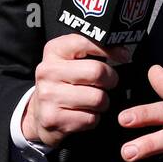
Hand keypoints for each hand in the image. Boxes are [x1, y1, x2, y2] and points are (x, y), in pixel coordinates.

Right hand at [22, 34, 132, 148]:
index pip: (86, 42)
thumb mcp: (72, 59)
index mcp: (54, 50)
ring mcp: (48, 96)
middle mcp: (47, 71)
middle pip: (97, 72)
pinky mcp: (53, 118)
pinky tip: (83, 113)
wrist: (40, 112)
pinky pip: (91, 119)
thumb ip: (93, 50)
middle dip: (111, 80)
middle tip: (108, 83)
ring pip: (98, 99)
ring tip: (93, 100)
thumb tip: (122, 52)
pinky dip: (93, 118)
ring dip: (103, 102)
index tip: (123, 56)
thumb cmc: (65, 82)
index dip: (111, 49)